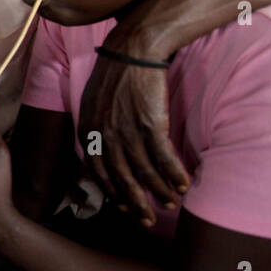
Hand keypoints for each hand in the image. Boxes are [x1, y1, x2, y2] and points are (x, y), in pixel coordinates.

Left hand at [78, 50, 188, 225]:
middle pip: (121, 178)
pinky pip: (163, 157)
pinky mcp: (150, 123)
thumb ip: (94, 129)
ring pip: (144, 172)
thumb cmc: (113, 76)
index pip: (98, 171)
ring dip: (159, 191)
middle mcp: (104, 135)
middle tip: (147, 220)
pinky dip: (173, 174)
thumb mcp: (91, 104)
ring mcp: (127, 130)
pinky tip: (183, 184)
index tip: (124, 207)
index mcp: (88, 131)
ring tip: (170, 203)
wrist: (131, 50)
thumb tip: (100, 150)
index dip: (112, 192)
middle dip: (135, 202)